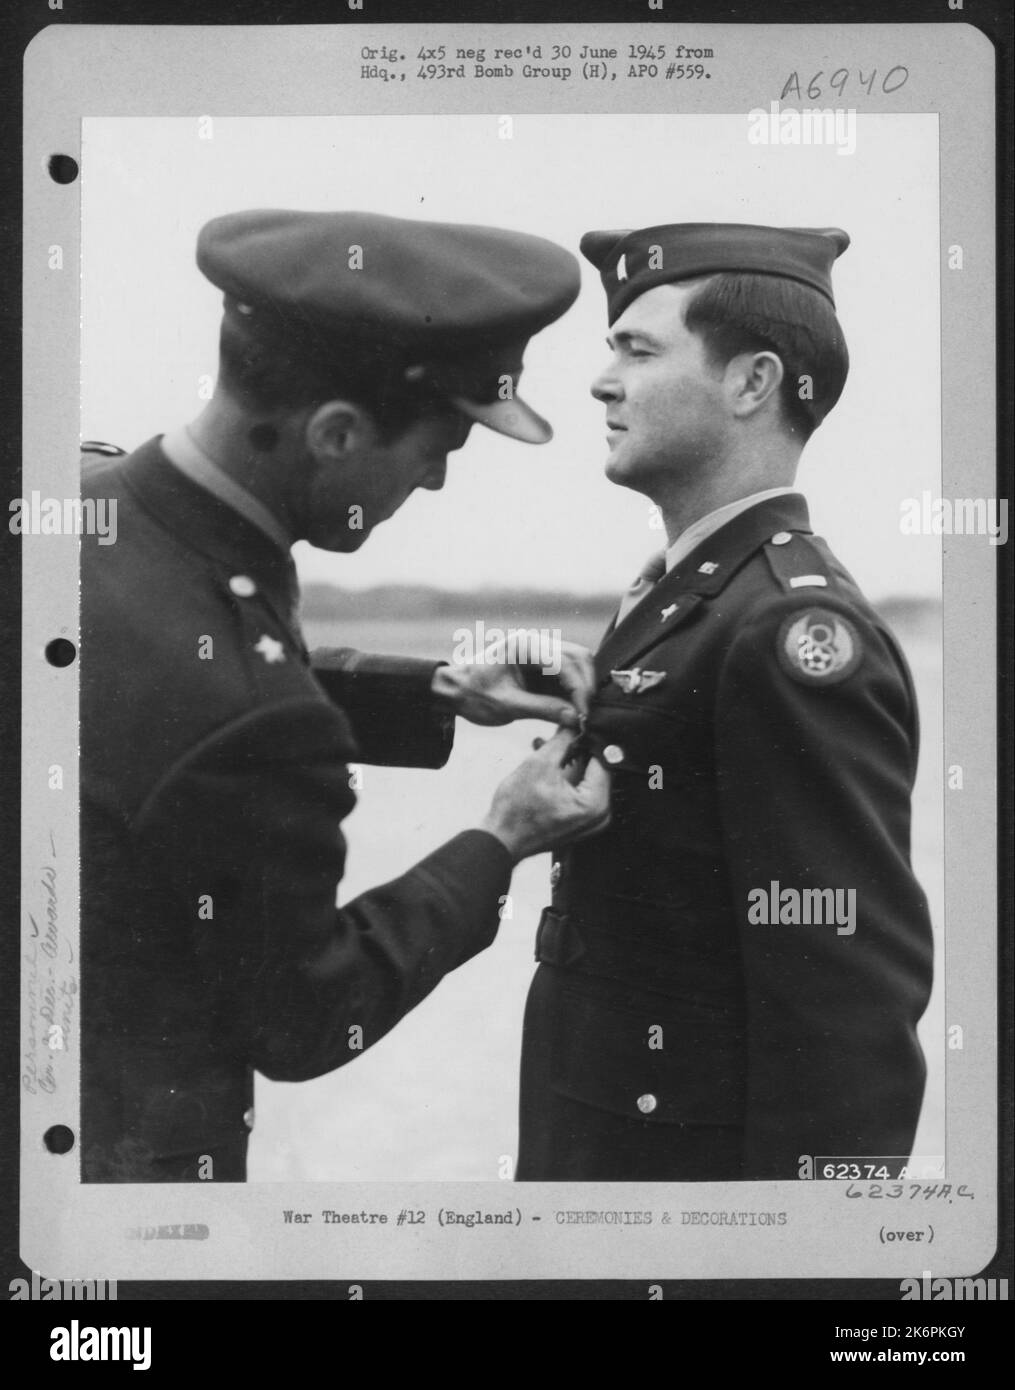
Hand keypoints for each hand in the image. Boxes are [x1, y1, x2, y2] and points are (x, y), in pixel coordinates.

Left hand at [431, 638, 595, 729]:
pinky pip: (568, 675)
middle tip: (586, 715)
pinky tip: (574, 710)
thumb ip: (542, 709)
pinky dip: (575, 691)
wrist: (455, 690)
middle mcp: (537, 643)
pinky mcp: (543, 667)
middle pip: (578, 657)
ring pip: (578, 664)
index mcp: (525, 646)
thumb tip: (575, 718)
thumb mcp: (506, 705)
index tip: (583, 713)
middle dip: (586, 686)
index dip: (579, 688)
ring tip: (581, 715)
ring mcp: (541, 654)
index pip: (565, 661)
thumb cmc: (473, 694)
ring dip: (584, 688)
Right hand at [480, 728, 611, 861]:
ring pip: (585, 779)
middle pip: (595, 770)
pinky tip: (548, 764)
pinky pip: (578, 791)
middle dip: (576, 750)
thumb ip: (562, 740)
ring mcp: (590, 821)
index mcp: (595, 803)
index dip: (587, 738)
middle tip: (560, 735)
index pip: (602, 759)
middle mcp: (600, 815)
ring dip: (568, 761)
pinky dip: (565, 777)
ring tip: (547, 747)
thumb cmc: (516, 812)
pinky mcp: (579, 822)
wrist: (501, 840)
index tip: (576, 724)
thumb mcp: (539, 764)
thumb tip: (574, 722)